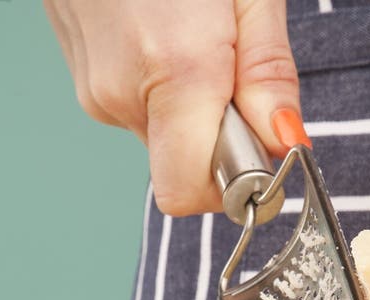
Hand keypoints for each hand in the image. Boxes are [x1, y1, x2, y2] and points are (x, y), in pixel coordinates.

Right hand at [44, 0, 306, 215]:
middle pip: (181, 167)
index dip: (229, 186)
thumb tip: (287, 144)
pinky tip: (164, 36)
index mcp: (174, 73)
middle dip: (217, 139)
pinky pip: (137, 108)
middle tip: (230, 76)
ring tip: (193, 41)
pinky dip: (161, 90)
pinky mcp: (82, 76)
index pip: (188, 193)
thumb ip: (268, 74)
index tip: (257, 152)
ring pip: (161, 137)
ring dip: (189, 111)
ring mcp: (94, 87)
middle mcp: (123, 93)